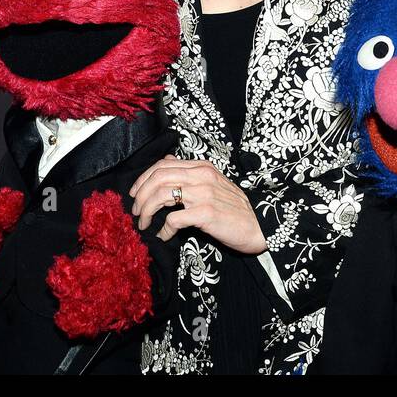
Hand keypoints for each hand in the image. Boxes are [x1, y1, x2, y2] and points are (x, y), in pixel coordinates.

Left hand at [130, 157, 266, 253]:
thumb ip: (191, 172)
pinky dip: (163, 229)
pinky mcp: (206, 214)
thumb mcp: (214, 182)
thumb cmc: (235, 208)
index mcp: (202, 167)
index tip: (135, 194)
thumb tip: (167, 160)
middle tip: (135, 212)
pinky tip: (164, 235)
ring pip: (160, 195)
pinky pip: (173, 219)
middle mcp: (202, 176)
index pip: (162, 165)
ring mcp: (204, 194)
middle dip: (140, 195)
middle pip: (157, 178)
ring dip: (146, 211)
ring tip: (144, 224)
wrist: (261, 225)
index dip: (143, 179)